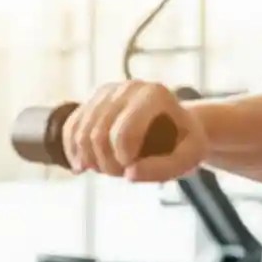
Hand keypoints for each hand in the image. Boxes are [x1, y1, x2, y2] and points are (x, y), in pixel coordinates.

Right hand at [62, 80, 208, 181]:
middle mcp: (129, 87)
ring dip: (91, 161)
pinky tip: (81, 168)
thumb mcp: (190, 158)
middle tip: (122, 174)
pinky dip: (72, 151)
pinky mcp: (93, 99)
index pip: (123, 133)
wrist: (178, 125)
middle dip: (107, 164)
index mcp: (155, 95)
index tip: (133, 170)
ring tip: (110, 170)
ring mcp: (108, 91)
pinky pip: (71, 128)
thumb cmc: (185, 142)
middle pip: (99, 134)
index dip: (122, 160)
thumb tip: (129, 173)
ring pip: (81, 132)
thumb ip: (165, 169)